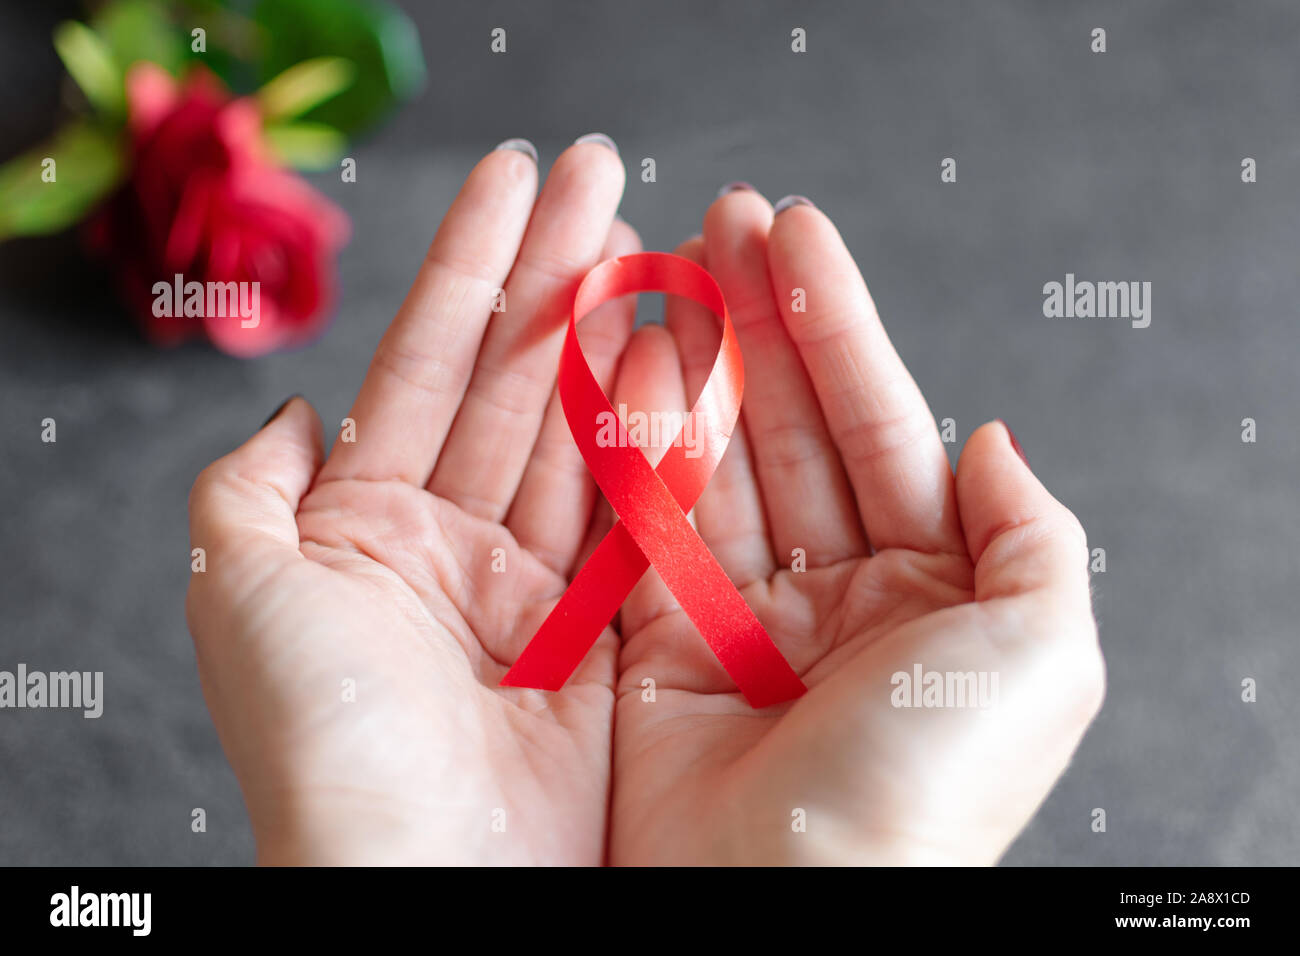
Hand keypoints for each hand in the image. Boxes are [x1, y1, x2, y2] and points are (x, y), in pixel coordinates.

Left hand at [186, 137, 635, 863]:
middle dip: (559, 270)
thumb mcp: (241, 591)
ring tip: (657, 241)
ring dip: (619, 334)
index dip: (467, 262)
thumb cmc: (317, 738)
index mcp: (367, 525)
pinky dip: (665, 434)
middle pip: (517, 379)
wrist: (415, 876)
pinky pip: (641, 513)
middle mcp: (455, 545)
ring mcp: (538, 588)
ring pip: (585, 431)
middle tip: (605, 173)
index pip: (427, 362)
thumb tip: (291, 405)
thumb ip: (248, 486)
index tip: (513, 175)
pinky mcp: (607, 633)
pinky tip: (684, 354)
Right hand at [607, 190, 1104, 864]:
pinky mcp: (663, 648)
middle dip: (759, 322)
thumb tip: (991, 437)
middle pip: (792, 429)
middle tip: (722, 218)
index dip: (840, 328)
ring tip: (667, 267)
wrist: (793, 907)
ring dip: (695, 363)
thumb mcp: (1041, 654)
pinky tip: (632, 362)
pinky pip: (650, 526)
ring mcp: (746, 621)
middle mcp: (840, 599)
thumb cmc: (929, 788)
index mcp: (932, 593)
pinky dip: (638, 444)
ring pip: (717, 463)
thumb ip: (1034, 534)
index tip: (798, 234)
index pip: (879, 428)